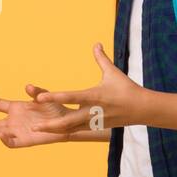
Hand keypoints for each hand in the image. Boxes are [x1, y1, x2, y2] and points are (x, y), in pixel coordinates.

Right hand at [0, 84, 75, 147]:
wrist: (65, 123)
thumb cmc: (55, 107)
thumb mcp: (45, 96)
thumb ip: (37, 91)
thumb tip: (28, 87)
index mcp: (15, 108)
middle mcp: (13, 120)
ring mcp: (18, 131)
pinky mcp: (25, 141)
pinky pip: (12, 143)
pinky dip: (6, 141)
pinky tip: (1, 135)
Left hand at [29, 43, 146, 134]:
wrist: (142, 109)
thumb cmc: (126, 88)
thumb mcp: (113, 73)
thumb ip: (101, 59)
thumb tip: (96, 43)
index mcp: (95, 96)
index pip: (72, 97)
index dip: (55, 97)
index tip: (40, 98)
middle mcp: (93, 111)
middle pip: (68, 120)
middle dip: (51, 124)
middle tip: (34, 126)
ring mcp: (94, 122)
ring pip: (71, 129)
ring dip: (54, 130)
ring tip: (36, 130)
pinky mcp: (96, 128)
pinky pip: (77, 131)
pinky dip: (64, 132)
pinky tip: (52, 133)